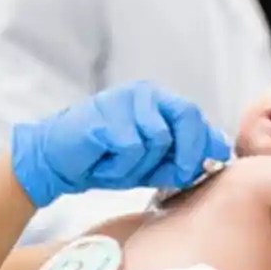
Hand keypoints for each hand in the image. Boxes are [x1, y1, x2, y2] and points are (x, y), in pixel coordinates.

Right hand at [9, 81, 230, 207]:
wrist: (56, 161)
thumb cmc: (105, 160)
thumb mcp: (150, 164)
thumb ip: (178, 158)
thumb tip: (214, 156)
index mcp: (157, 102)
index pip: (194, 116)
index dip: (205, 144)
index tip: (202, 167)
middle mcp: (144, 95)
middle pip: (187, 117)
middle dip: (186, 153)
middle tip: (176, 174)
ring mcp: (124, 102)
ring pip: (159, 139)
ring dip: (142, 164)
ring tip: (118, 164)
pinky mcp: (106, 116)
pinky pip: (131, 148)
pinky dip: (120, 165)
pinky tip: (103, 161)